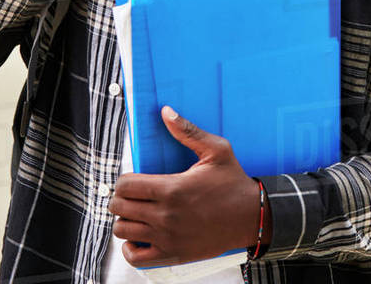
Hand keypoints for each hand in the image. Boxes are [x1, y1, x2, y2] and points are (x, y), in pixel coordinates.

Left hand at [109, 106, 263, 267]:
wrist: (251, 217)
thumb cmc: (234, 183)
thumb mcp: (217, 151)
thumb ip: (188, 132)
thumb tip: (166, 112)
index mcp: (173, 189)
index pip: (125, 185)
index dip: (125, 180)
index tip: (135, 179)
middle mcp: (166, 215)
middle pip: (119, 207)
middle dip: (122, 198)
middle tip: (135, 195)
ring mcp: (167, 238)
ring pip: (122, 230)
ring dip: (125, 220)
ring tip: (138, 212)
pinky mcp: (172, 255)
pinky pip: (134, 257)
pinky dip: (130, 247)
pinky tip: (141, 235)